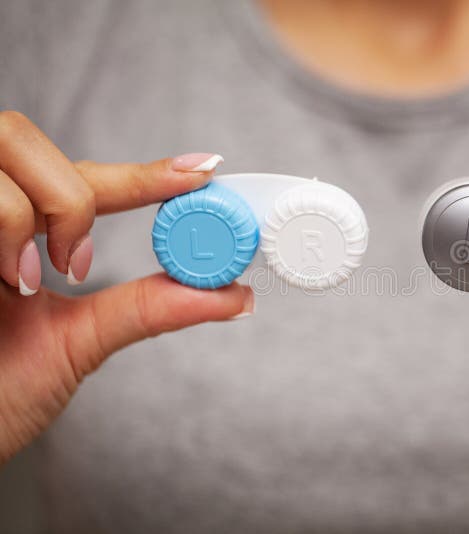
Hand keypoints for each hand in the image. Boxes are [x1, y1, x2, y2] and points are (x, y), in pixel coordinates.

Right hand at [0, 111, 252, 462]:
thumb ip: (150, 308)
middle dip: (70, 194)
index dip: (144, 172)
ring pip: (5, 144)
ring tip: (26, 280)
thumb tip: (235, 295)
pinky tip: (1, 282)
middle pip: (26, 136)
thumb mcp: (81, 343)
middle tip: (76, 260)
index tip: (204, 172)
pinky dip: (2, 228)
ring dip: (29, 212)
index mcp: (21, 235)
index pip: (85, 179)